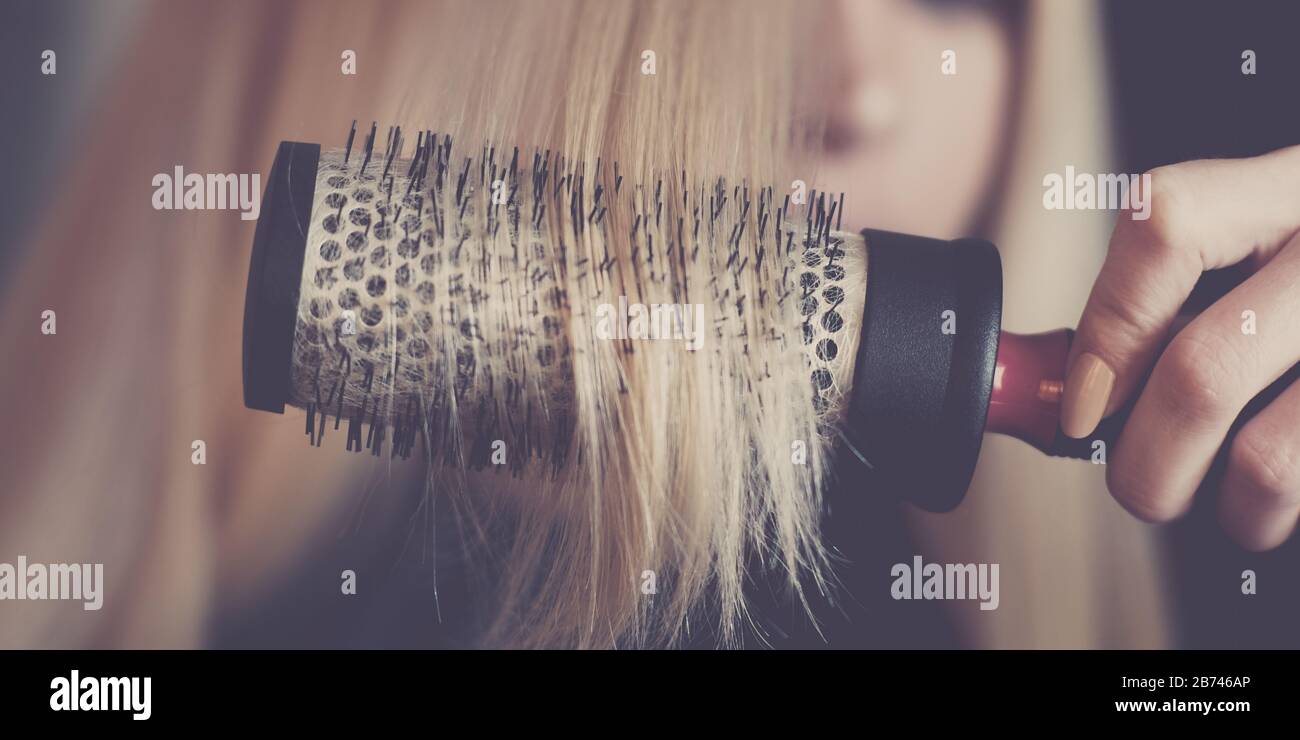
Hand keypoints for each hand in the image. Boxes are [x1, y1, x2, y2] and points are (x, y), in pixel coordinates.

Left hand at [1061, 144, 1299, 549]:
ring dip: (1233, 510)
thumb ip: (1192, 283)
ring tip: (1237, 507)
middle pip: (1204, 370)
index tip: (1086, 403)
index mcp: (1295, 186)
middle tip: (1143, 485)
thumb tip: (1085, 390)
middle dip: (1146, 462)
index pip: (1166, 226)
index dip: (1109, 328)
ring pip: (1272, 459)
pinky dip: (1293, 507)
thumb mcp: (1278, 233)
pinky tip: (1296, 490)